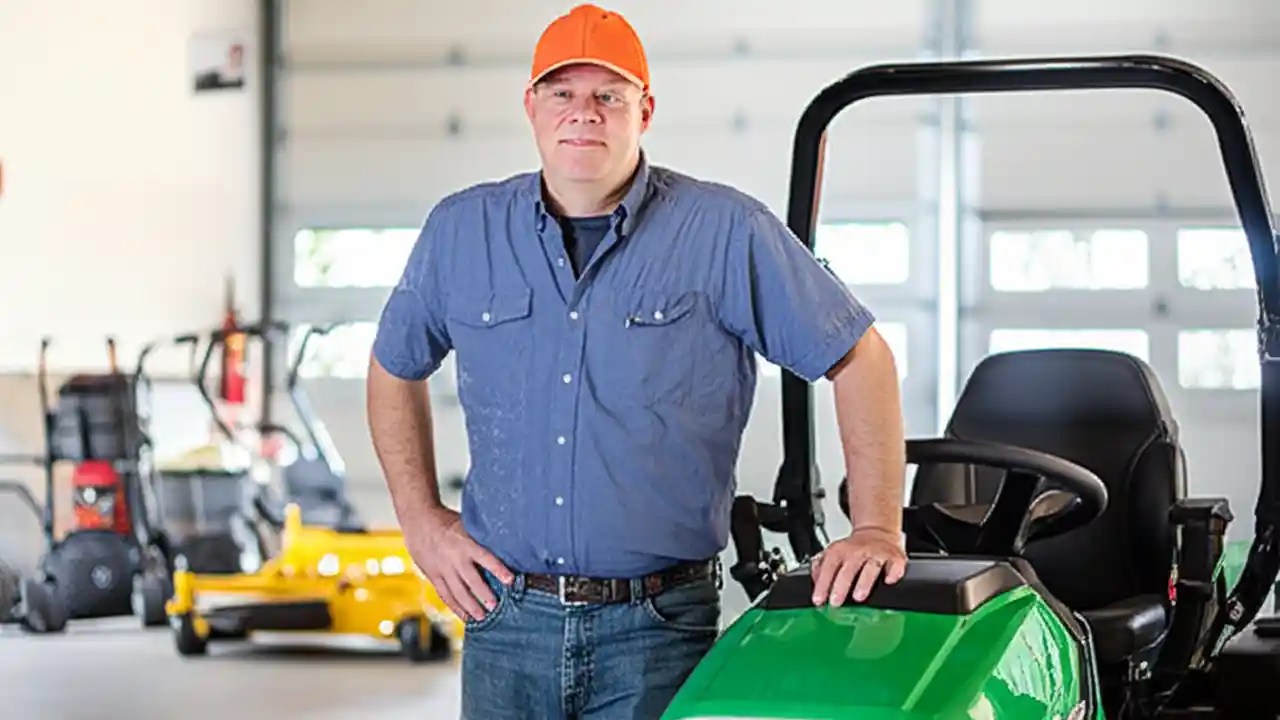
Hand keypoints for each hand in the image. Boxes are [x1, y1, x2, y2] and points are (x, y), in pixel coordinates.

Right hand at [406, 506, 512, 621]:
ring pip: (457, 592)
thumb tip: (504, 548)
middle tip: (496, 608)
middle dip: (484, 595)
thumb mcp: (466, 525)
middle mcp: (454, 558)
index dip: (499, 570)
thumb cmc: (447, 522)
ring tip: (483, 619)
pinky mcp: (433, 576)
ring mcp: (442, 569)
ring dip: (471, 607)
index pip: (486, 558)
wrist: (418, 521)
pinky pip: (445, 595)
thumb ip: (480, 539)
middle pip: (471, 581)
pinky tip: (465, 617)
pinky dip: (456, 608)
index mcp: (465, 543)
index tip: (510, 580)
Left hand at [810, 527, 906, 605]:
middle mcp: (858, 552)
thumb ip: (820, 567)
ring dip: (864, 582)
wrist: (877, 531)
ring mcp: (877, 554)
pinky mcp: (895, 558)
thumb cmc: (854, 548)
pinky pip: (895, 565)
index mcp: (840, 551)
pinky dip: (893, 573)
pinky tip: (889, 581)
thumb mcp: (833, 553)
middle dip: (841, 586)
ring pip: (871, 567)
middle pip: (849, 569)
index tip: (819, 600)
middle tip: (835, 602)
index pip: (829, 567)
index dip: (823, 584)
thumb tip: (815, 582)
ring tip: (858, 596)